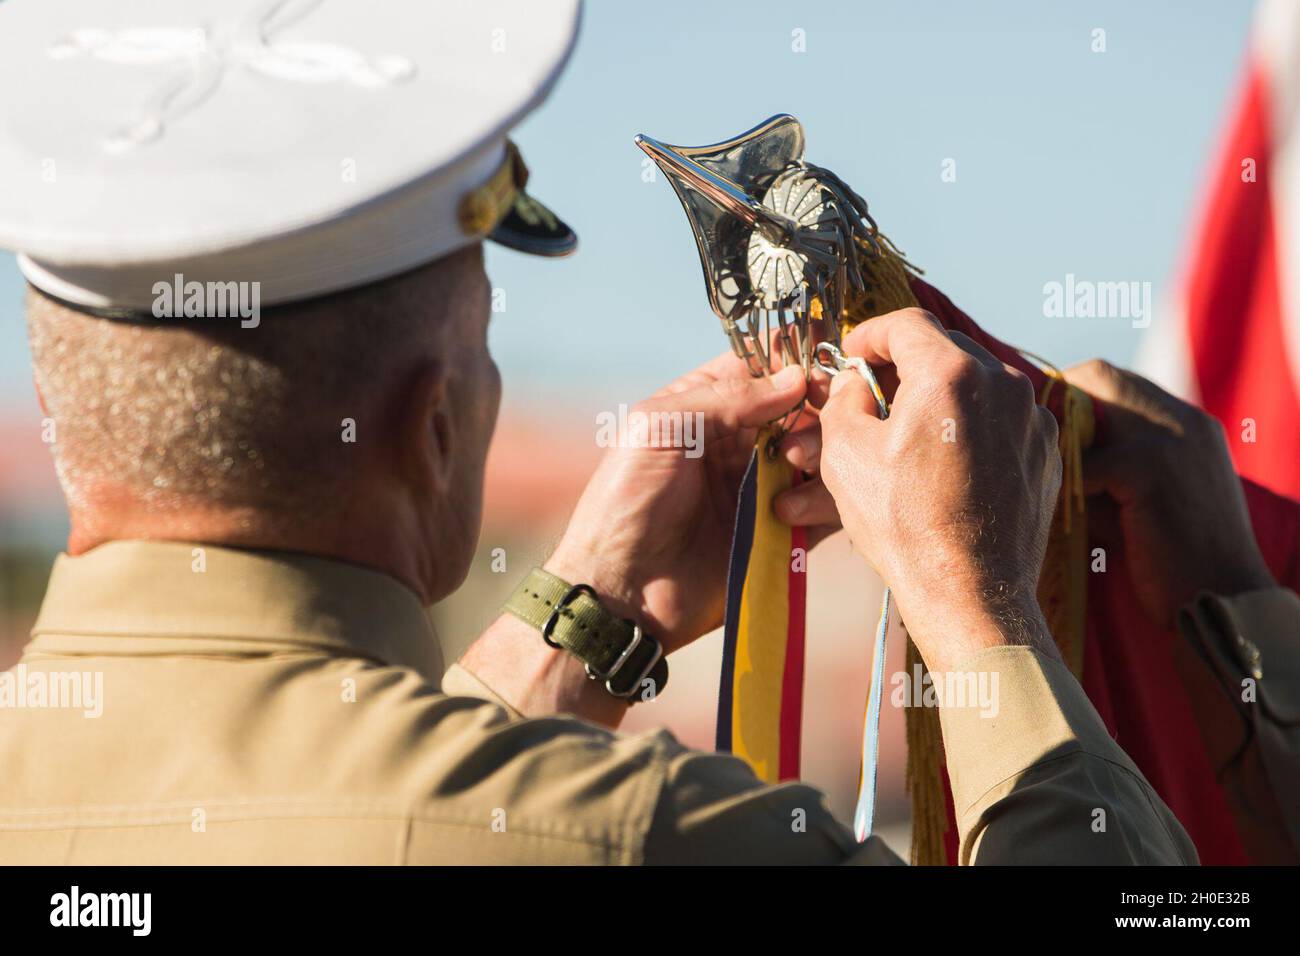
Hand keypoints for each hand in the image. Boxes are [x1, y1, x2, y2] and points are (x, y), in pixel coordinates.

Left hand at [545, 352, 845, 654]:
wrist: (623, 590)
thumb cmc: (625, 501)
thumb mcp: (660, 427)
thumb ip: (727, 396)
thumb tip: (796, 376)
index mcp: (707, 407)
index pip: (763, 368)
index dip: (795, 362)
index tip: (819, 368)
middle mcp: (740, 442)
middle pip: (804, 409)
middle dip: (815, 414)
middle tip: (802, 435)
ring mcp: (764, 487)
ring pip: (822, 455)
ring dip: (820, 458)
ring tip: (790, 477)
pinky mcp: (783, 532)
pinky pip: (826, 506)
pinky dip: (825, 502)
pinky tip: (792, 512)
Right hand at [776, 308, 1062, 671]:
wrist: (970, 592)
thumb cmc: (904, 525)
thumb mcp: (846, 454)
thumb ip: (843, 399)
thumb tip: (855, 382)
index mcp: (950, 374)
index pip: (906, 324)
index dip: (870, 333)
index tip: (852, 353)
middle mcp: (1002, 384)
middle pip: (945, 350)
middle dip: (905, 366)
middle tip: (874, 391)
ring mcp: (1031, 419)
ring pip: (977, 384)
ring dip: (941, 396)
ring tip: (909, 431)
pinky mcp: (1045, 452)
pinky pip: (1003, 420)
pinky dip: (972, 427)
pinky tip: (946, 462)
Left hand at [1063, 359, 1274, 627]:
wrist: (1222, 601)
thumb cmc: (1176, 563)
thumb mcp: (1145, 500)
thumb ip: (1107, 469)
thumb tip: (1047, 454)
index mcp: (1187, 423)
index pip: (1117, 380)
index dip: (1075, 397)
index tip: (1046, 427)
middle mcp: (1182, 419)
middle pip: (1099, 374)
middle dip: (1058, 402)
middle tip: (1030, 439)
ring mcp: (1168, 438)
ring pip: (1085, 407)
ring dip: (1059, 440)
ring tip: (1040, 474)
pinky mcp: (1148, 468)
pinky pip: (1082, 464)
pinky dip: (1064, 487)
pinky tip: (1056, 514)